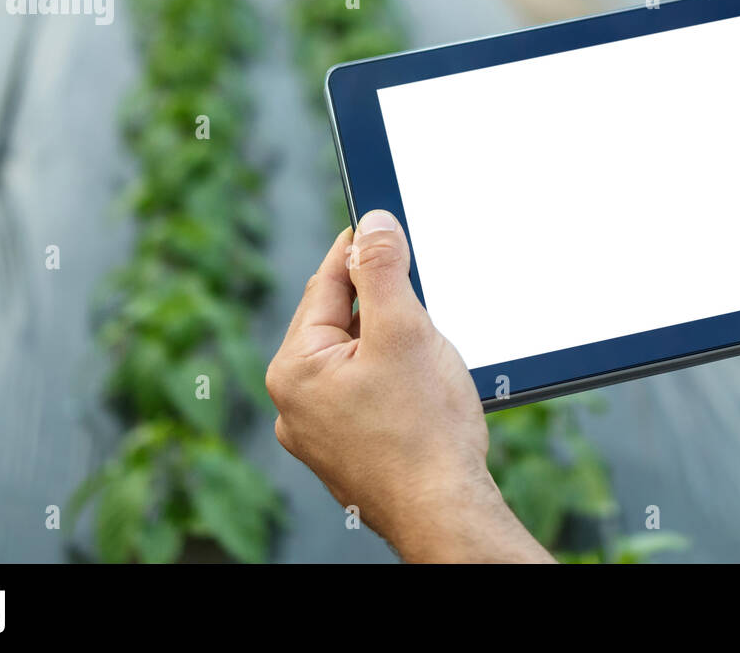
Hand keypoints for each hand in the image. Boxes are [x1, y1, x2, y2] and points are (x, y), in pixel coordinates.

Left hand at [266, 209, 550, 562]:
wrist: (445, 514)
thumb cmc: (425, 433)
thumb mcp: (405, 332)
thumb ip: (382, 270)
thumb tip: (372, 224)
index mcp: (295, 368)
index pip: (325, 285)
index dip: (358, 249)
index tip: (381, 223)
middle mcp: (294, 403)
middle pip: (339, 322)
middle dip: (380, 303)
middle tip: (419, 290)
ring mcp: (318, 433)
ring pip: (354, 358)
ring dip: (388, 342)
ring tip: (426, 352)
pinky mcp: (346, 451)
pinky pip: (363, 393)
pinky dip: (390, 378)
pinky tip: (421, 388)